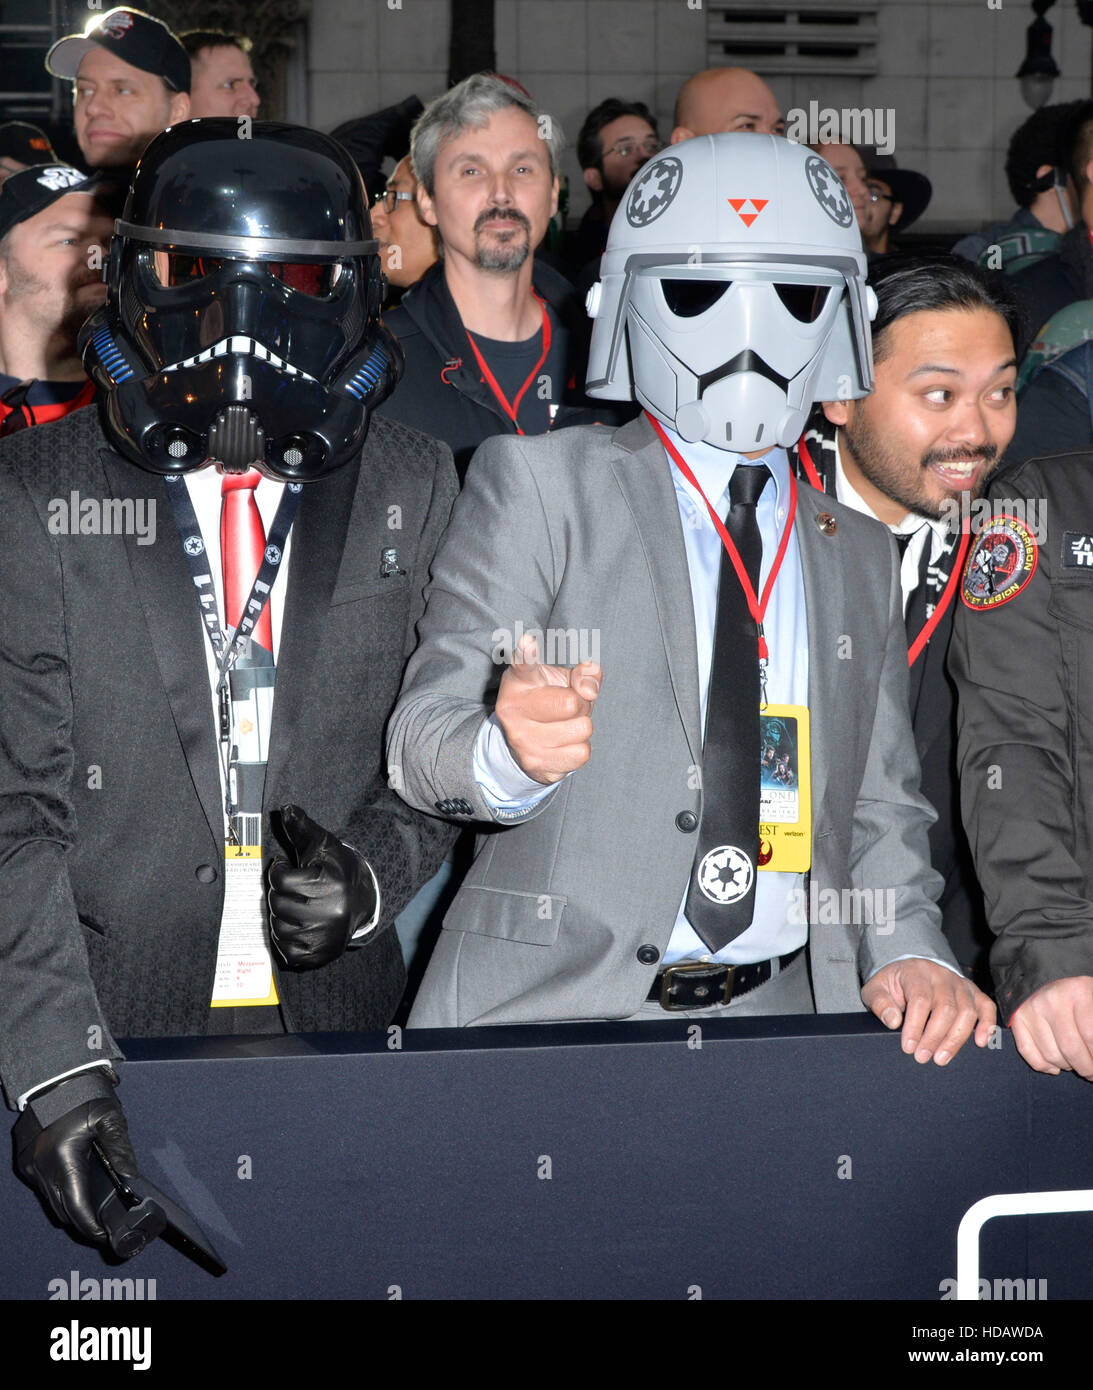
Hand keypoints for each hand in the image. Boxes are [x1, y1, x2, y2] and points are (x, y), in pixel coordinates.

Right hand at [14, 1096, 137, 1242]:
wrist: (54, 1076)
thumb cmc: (84, 1093)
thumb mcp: (110, 1118)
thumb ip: (121, 1149)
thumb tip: (131, 1176)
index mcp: (63, 1159)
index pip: (77, 1208)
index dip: (91, 1226)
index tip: (105, 1233)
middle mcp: (41, 1168)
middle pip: (62, 1210)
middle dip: (82, 1218)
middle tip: (103, 1219)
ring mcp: (30, 1166)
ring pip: (50, 1199)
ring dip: (69, 1203)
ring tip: (92, 1202)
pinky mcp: (25, 1160)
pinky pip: (42, 1185)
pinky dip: (58, 1188)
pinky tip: (76, 1180)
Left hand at [268, 805, 377, 969]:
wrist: (362, 899)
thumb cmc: (337, 869)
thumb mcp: (322, 845)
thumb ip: (301, 827)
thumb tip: (285, 809)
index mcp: (329, 884)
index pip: (280, 879)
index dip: (279, 871)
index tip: (286, 868)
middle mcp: (329, 913)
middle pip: (277, 903)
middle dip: (280, 894)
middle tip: (293, 889)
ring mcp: (324, 937)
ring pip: (278, 927)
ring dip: (282, 916)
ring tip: (297, 906)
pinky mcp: (319, 955)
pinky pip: (285, 949)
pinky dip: (286, 938)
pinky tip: (298, 925)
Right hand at [494, 632, 601, 784]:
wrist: (527, 745)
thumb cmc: (549, 701)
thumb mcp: (563, 680)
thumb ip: (583, 674)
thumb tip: (589, 688)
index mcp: (518, 681)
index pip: (524, 664)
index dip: (527, 653)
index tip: (528, 642)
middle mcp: (513, 710)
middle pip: (571, 703)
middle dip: (581, 704)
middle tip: (569, 707)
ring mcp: (521, 739)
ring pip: (582, 729)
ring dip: (581, 727)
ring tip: (565, 725)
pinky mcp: (535, 765)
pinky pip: (581, 754)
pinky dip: (580, 748)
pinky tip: (563, 744)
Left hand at [861, 958, 996, 1064]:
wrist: (909, 969)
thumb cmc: (892, 984)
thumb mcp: (875, 989)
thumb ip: (879, 1003)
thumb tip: (893, 1021)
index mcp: (916, 972)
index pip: (920, 1000)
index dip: (915, 1026)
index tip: (908, 1047)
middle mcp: (941, 975)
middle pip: (946, 1008)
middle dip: (934, 1037)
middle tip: (922, 1057)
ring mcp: (959, 983)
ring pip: (967, 1011)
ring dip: (956, 1038)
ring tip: (941, 1058)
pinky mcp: (972, 991)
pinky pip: (986, 1005)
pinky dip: (987, 1024)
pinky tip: (980, 1042)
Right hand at [1010, 976, 1092, 1078]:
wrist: (1049, 969)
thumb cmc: (1081, 991)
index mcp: (1078, 992)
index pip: (1091, 1037)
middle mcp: (1052, 1000)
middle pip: (1070, 1049)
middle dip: (1086, 1068)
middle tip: (1092, 1073)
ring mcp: (1031, 1009)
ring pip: (1051, 1055)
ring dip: (1067, 1067)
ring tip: (1075, 1064)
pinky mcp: (1017, 1018)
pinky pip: (1027, 1051)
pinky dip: (1043, 1066)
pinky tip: (1056, 1068)